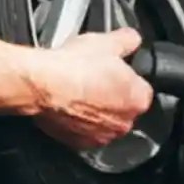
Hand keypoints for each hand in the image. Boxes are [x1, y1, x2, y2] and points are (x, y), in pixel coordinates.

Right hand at [30, 29, 154, 149]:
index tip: (115, 70)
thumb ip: (128, 40)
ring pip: (103, 122)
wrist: (42, 84)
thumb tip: (131, 39)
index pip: (142, 88)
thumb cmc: (74, 66)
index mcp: (138, 100)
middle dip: (112, 95)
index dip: (127, 76)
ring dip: (95, 110)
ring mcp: (100, 136)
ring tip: (80, 89)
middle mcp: (123, 123)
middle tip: (96, 78)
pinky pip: (82, 132)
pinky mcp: (77, 143)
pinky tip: (68, 103)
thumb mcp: (107, 42)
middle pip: (123, 107)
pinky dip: (78, 121)